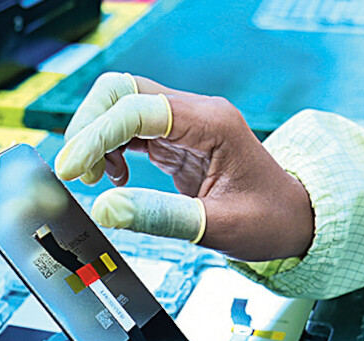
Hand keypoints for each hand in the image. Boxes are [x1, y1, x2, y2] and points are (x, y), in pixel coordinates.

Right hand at [54, 72, 314, 262]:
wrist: (293, 218)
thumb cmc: (268, 220)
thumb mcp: (217, 227)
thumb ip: (161, 218)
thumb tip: (105, 211)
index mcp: (211, 123)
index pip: (137, 109)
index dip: (96, 136)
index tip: (70, 168)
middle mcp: (196, 112)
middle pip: (122, 91)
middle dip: (89, 127)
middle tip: (77, 172)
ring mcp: (185, 122)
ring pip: (120, 106)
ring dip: (96, 137)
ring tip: (93, 179)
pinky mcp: (175, 138)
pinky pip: (129, 128)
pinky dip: (109, 148)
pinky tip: (113, 177)